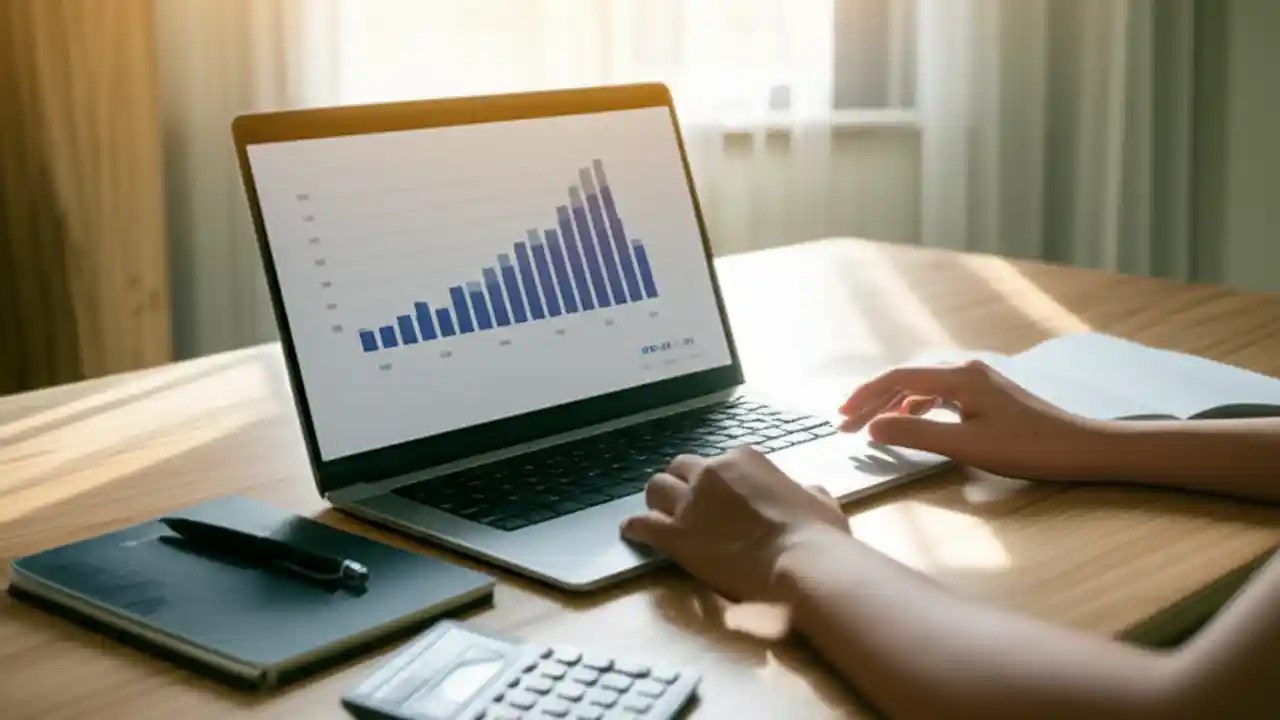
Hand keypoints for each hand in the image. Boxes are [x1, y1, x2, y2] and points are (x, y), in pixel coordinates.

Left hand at [621, 448, 849, 601]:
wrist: (801, 564)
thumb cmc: (818, 535)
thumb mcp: (821, 501)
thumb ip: (807, 491)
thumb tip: (809, 491)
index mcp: (744, 459)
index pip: (721, 461)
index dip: (721, 481)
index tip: (725, 498)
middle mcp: (711, 473)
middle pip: (681, 467)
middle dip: (682, 482)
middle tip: (687, 502)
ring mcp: (690, 503)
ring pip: (656, 488)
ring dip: (657, 500)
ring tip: (659, 514)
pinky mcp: (675, 535)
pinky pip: (642, 524)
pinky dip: (635, 527)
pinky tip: (631, 531)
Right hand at [838, 360, 1107, 480]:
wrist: (1082, 448)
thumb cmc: (1028, 449)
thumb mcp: (965, 445)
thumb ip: (916, 434)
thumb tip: (873, 428)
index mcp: (959, 377)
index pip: (898, 379)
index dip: (865, 397)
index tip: (841, 418)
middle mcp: (966, 371)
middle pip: (906, 380)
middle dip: (873, 400)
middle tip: (845, 424)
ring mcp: (978, 383)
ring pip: (922, 388)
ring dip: (893, 404)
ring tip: (870, 425)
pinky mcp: (987, 397)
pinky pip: (939, 396)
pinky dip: (916, 408)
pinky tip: (910, 421)